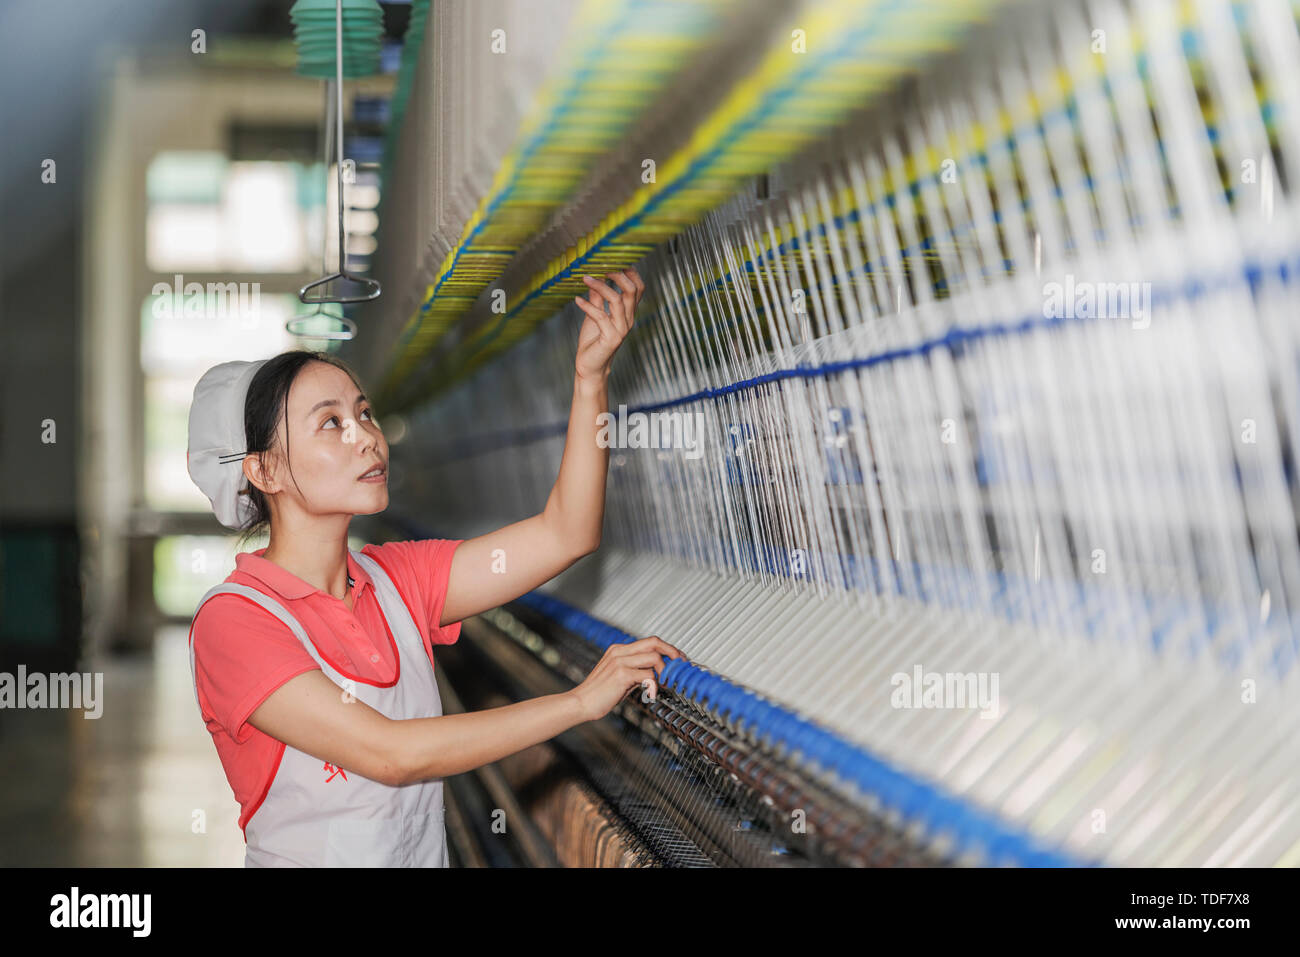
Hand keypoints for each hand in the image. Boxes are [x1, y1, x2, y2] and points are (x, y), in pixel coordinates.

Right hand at [568, 635, 684, 721]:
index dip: (667, 648)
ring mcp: (620, 661)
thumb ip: (636, 670)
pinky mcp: (621, 674)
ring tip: (664, 684)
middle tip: (681, 665)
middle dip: (672, 652)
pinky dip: (654, 685)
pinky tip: (651, 694)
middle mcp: (619, 652)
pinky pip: (648, 675)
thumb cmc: (600, 693)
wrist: (581, 703)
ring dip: (665, 672)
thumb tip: (657, 672)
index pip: (649, 641)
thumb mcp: (620, 677)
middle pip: (654, 642)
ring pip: (654, 657)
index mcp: (618, 649)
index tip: (678, 658)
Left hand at [573, 267, 644, 381]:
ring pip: (617, 300)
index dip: (630, 273)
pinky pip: (600, 316)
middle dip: (617, 275)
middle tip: (601, 267)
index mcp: (628, 313)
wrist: (590, 366)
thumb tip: (595, 278)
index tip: (614, 261)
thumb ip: (598, 298)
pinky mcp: (611, 338)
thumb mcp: (595, 315)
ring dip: (600, 286)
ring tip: (585, 278)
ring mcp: (621, 329)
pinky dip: (587, 306)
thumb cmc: (593, 341)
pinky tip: (577, 300)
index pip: (638, 288)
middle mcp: (628, 320)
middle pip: (631, 290)